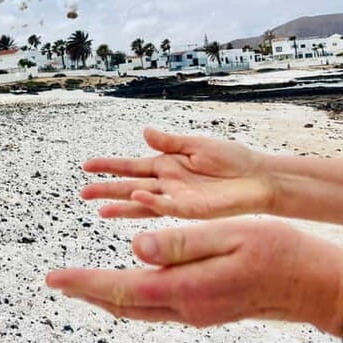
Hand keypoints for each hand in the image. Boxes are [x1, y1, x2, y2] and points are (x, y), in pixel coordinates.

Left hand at [45, 219, 342, 333]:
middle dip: (85, 292)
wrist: (313, 285)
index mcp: (187, 288)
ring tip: (79, 285)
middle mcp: (187, 307)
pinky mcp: (204, 309)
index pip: (121, 288)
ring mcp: (196, 312)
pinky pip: (154, 306)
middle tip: (55, 281)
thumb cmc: (278, 253)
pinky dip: (129, 297)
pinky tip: (124, 289)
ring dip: (104, 296)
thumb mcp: (230, 236)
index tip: (53, 278)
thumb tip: (135, 246)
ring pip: (137, 309)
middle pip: (122, 304)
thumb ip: (181, 242)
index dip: (83, 282)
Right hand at [81, 127, 273, 218]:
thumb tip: (144, 132)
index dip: (109, 166)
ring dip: (121, 206)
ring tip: (99, 210)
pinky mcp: (192, 209)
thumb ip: (169, 141)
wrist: (259, 177)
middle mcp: (166, 183)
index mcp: (165, 165)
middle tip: (83, 192)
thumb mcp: (196, 144)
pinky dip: (151, 203)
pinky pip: (167, 207)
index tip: (87, 166)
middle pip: (129, 186)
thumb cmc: (232, 159)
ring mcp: (177, 198)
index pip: (130, 166)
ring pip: (142, 203)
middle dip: (106, 190)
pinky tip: (136, 198)